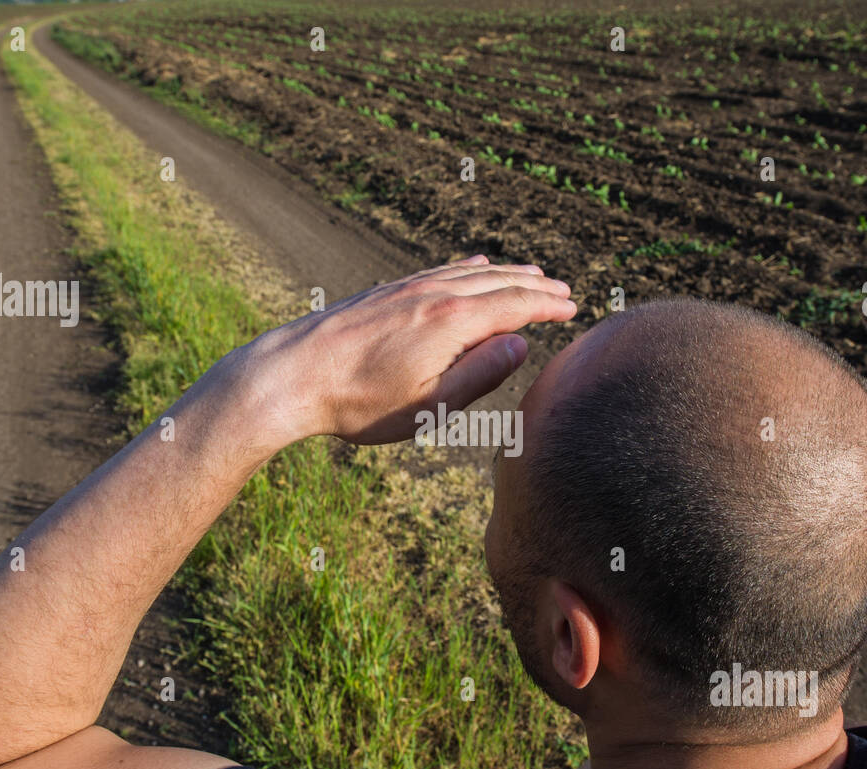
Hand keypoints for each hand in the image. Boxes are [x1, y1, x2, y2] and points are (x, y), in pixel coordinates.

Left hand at [253, 255, 575, 444]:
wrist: (292, 375)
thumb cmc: (360, 403)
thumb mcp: (430, 405)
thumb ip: (480, 373)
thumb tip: (521, 342)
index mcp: (451, 323)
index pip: (514, 306)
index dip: (547, 306)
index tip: (574, 307)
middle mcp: (433, 295)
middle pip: (497, 282)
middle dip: (535, 286)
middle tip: (564, 290)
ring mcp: (408, 288)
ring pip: (469, 272)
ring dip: (506, 272)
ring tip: (531, 272)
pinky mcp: (386, 291)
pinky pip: (440, 270)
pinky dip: (468, 266)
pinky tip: (473, 265)